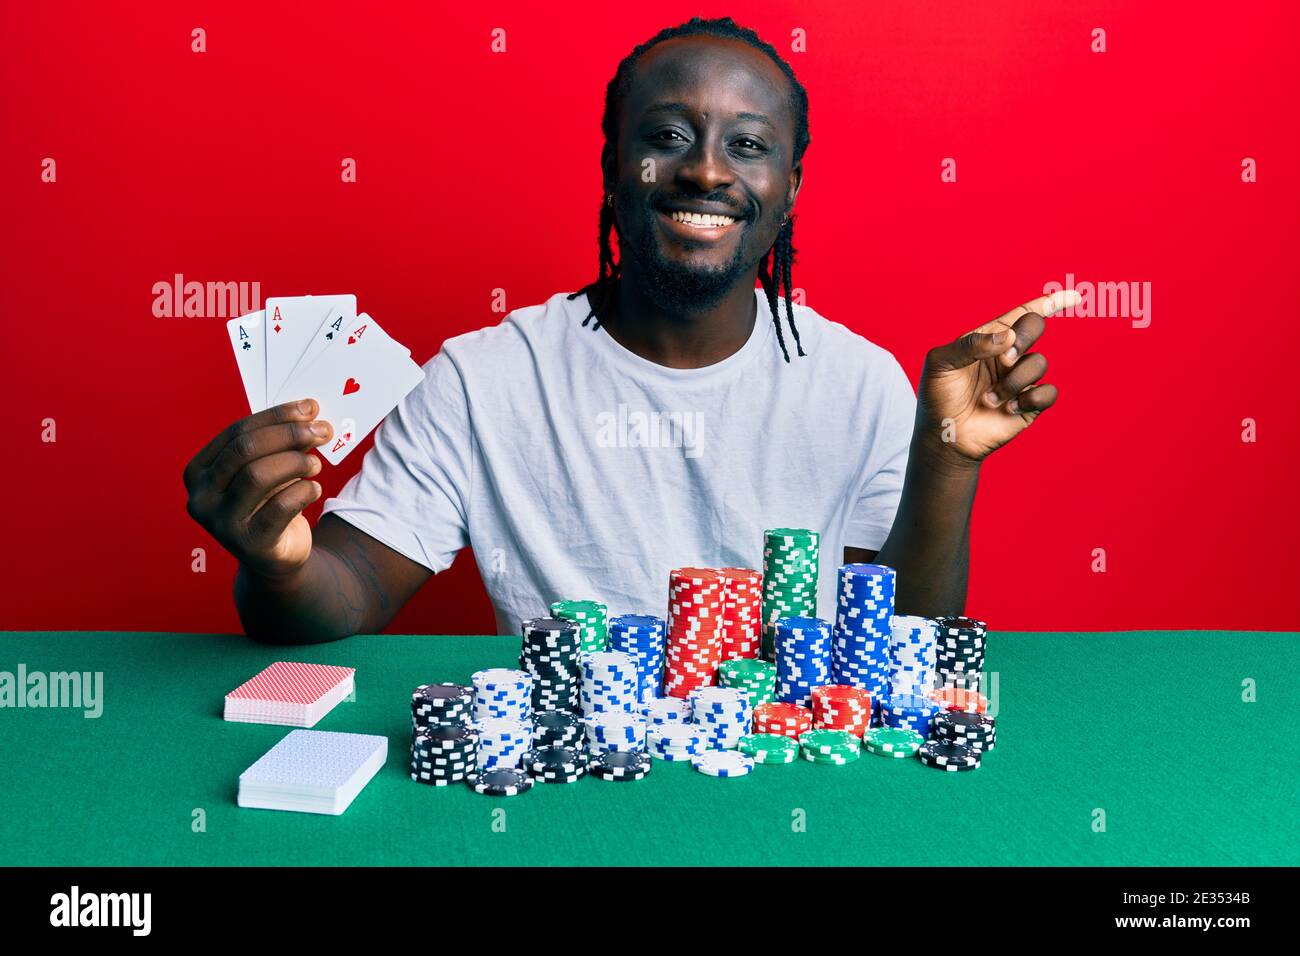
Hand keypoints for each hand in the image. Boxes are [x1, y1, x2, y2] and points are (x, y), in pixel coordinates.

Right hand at [183, 400, 332, 578]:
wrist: (274, 558)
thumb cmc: (269, 505)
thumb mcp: (271, 471)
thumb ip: (282, 443)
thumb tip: (309, 412)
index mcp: (199, 470)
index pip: (236, 432)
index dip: (276, 417)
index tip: (309, 408)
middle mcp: (200, 496)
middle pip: (244, 450)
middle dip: (288, 435)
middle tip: (322, 430)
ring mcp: (219, 523)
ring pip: (257, 476)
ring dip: (295, 462)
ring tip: (316, 463)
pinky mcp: (247, 544)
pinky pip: (278, 508)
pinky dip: (302, 491)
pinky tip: (314, 488)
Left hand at [918, 289, 1080, 463]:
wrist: (944, 436)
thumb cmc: (938, 397)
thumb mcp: (940, 363)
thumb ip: (970, 344)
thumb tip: (1008, 336)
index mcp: (989, 338)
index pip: (1021, 314)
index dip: (1049, 302)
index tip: (1074, 296)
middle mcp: (1008, 355)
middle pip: (1034, 327)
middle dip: (1024, 338)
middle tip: (1004, 360)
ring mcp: (1020, 379)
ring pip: (1039, 363)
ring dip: (1013, 381)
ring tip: (988, 399)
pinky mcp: (1030, 404)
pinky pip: (1048, 392)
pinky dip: (1029, 399)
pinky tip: (1008, 409)